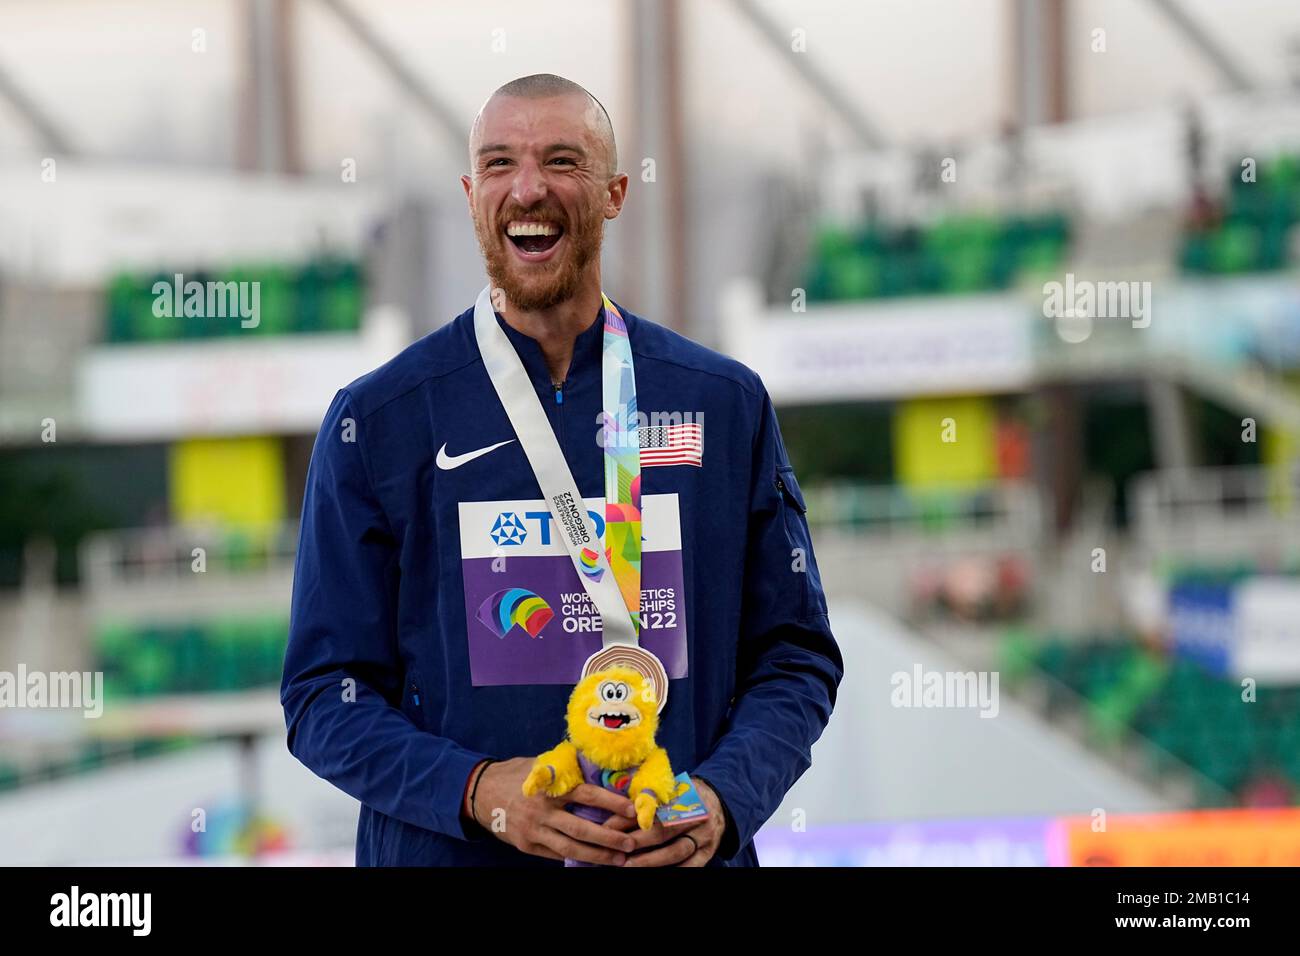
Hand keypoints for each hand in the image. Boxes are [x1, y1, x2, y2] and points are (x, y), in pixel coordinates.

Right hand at [470, 756, 641, 864]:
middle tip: (632, 843)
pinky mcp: (526, 846)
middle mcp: (542, 811)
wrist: (479, 792)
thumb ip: (565, 768)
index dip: (611, 803)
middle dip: (609, 838)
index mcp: (550, 787)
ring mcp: (533, 831)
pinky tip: (593, 862)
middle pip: (581, 829)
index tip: (632, 809)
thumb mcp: (539, 764)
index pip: (587, 795)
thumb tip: (597, 765)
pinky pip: (555, 856)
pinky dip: (576, 860)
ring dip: (597, 856)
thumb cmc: (514, 774)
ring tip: (619, 860)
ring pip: (570, 848)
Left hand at [602, 776, 726, 866]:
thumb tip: (614, 812)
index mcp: (683, 797)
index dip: (628, 818)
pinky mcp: (707, 853)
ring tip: (628, 866)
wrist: (718, 804)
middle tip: (617, 849)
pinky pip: (691, 867)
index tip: (608, 827)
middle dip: (637, 841)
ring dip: (650, 861)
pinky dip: (674, 871)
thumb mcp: (671, 790)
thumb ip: (648, 800)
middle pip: (663, 831)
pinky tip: (653, 874)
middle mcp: (695, 816)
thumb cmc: (685, 797)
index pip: (652, 808)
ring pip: (675, 852)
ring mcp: (703, 837)